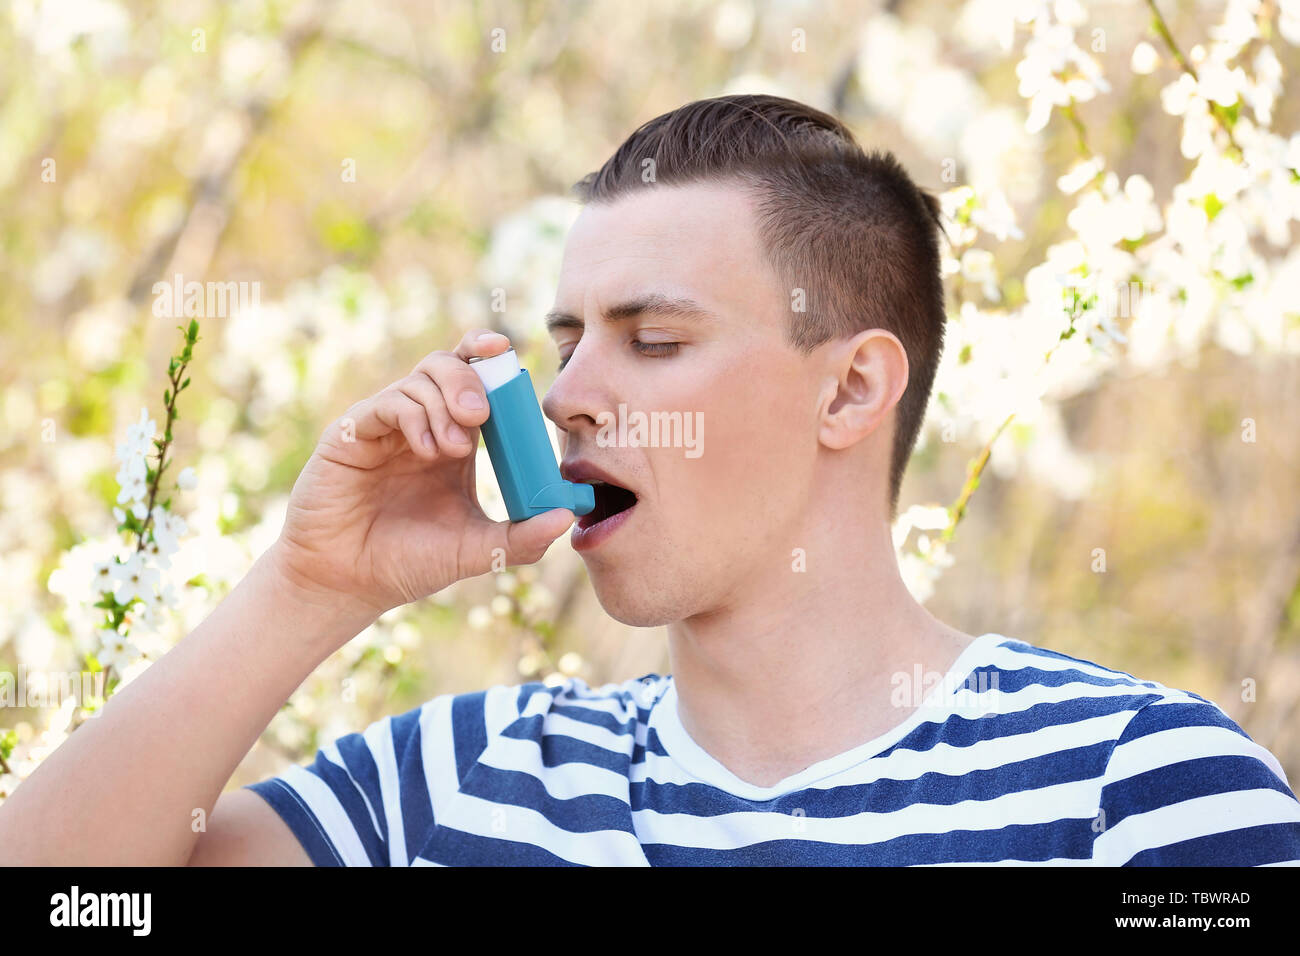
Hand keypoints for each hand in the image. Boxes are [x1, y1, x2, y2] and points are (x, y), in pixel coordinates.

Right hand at [269, 329, 577, 621]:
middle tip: (481, 414)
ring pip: (421, 378)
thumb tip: (568, 516)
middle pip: (450, 366)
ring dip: (445, 403)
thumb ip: (522, 537)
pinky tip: (426, 449)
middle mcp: (422, 425)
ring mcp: (387, 427)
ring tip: (453, 448)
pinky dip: (414, 416)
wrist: (349, 583)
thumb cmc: (408, 563)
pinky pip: (388, 403)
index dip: (492, 362)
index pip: (478, 384)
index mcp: (456, 441)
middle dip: (471, 379)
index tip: (509, 355)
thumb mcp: (476, 550)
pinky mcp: (353, 434)